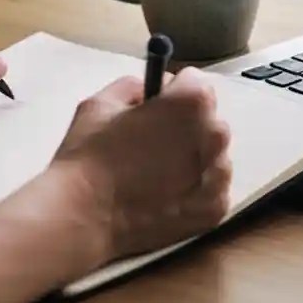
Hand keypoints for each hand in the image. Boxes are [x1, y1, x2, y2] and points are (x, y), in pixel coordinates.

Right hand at [39, 68, 232, 265]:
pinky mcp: (216, 209)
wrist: (84, 219)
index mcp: (192, 103)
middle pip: (207, 120)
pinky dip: (193, 191)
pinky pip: (211, 190)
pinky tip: (164, 197)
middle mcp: (215, 136)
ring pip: (213, 156)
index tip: (153, 109)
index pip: (194, 83)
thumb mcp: (100, 104)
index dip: (170, 94)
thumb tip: (151, 90)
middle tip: (150, 144)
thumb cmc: (89, 158)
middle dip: (184, 126)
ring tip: (155, 175)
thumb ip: (134, 87)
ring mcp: (219, 176)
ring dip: (193, 159)